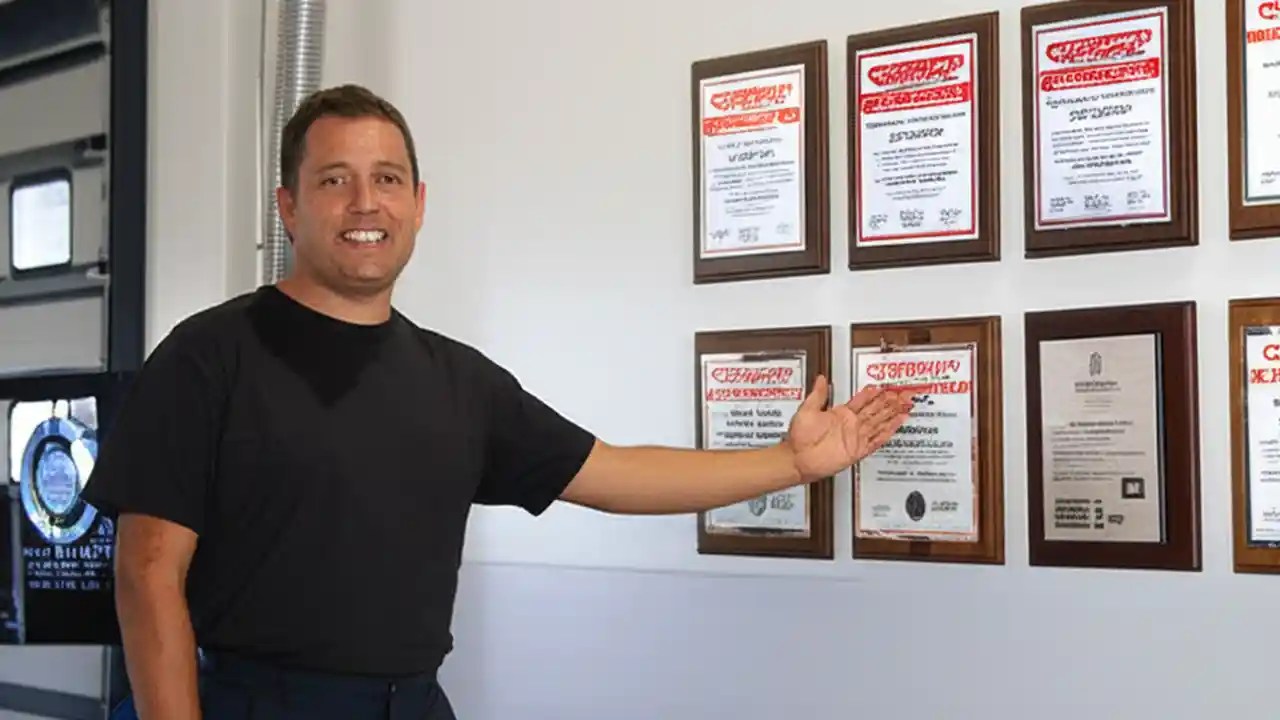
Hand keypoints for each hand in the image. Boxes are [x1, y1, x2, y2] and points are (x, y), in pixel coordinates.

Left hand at [784, 375, 912, 481]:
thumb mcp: (807, 410)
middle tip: (903, 392)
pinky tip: (897, 423)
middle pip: (875, 410)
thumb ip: (818, 395)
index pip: (862, 401)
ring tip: (905, 404)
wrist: (798, 459)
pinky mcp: (858, 450)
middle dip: (889, 401)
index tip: (883, 386)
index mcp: (840, 414)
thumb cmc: (800, 437)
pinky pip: (876, 440)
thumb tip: (821, 379)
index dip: (873, 393)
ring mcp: (856, 437)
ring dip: (893, 413)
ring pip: (879, 422)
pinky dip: (888, 431)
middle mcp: (851, 425)